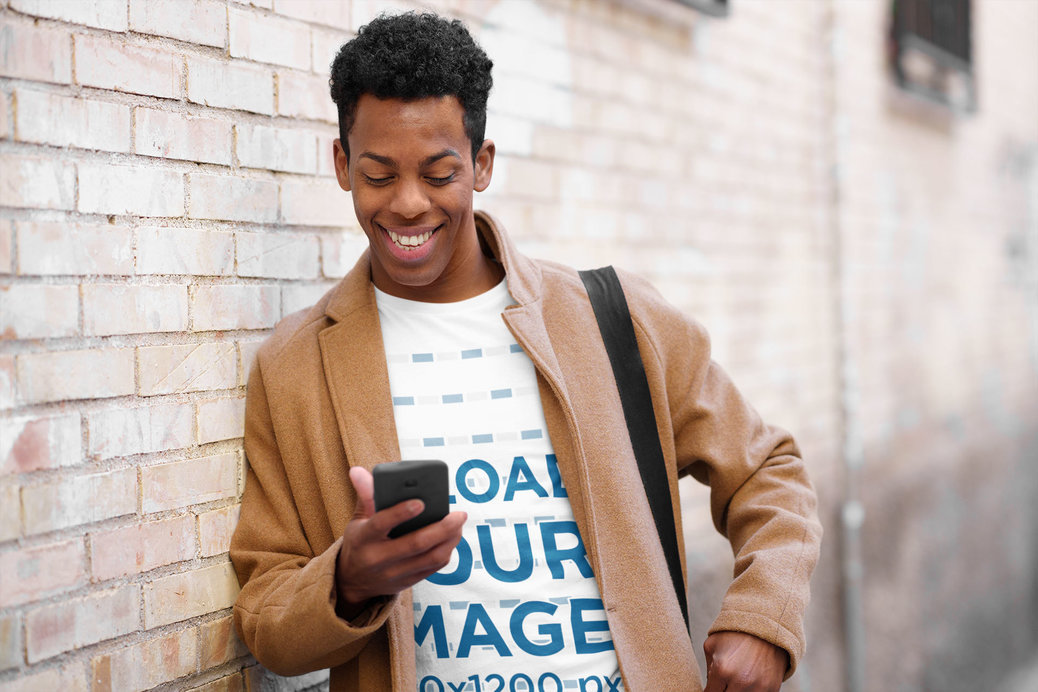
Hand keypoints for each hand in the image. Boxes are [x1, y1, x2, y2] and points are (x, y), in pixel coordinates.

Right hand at [335, 466, 465, 618]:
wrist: (353, 582)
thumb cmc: (359, 543)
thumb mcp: (357, 520)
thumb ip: (365, 495)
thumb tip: (358, 470)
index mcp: (363, 539)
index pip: (381, 524)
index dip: (400, 513)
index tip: (420, 502)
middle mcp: (378, 558)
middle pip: (415, 543)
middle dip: (441, 528)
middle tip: (459, 514)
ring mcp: (394, 573)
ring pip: (429, 557)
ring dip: (450, 540)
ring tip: (459, 523)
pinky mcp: (408, 582)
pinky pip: (433, 568)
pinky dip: (446, 551)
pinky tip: (452, 537)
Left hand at [703, 631, 787, 691]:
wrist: (767, 627)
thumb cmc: (736, 635)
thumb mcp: (712, 645)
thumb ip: (708, 669)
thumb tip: (709, 687)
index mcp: (722, 670)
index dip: (710, 690)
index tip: (714, 685)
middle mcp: (741, 682)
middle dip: (724, 689)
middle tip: (725, 681)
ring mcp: (758, 688)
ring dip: (737, 690)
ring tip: (738, 677)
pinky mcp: (772, 690)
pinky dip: (751, 690)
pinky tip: (751, 679)